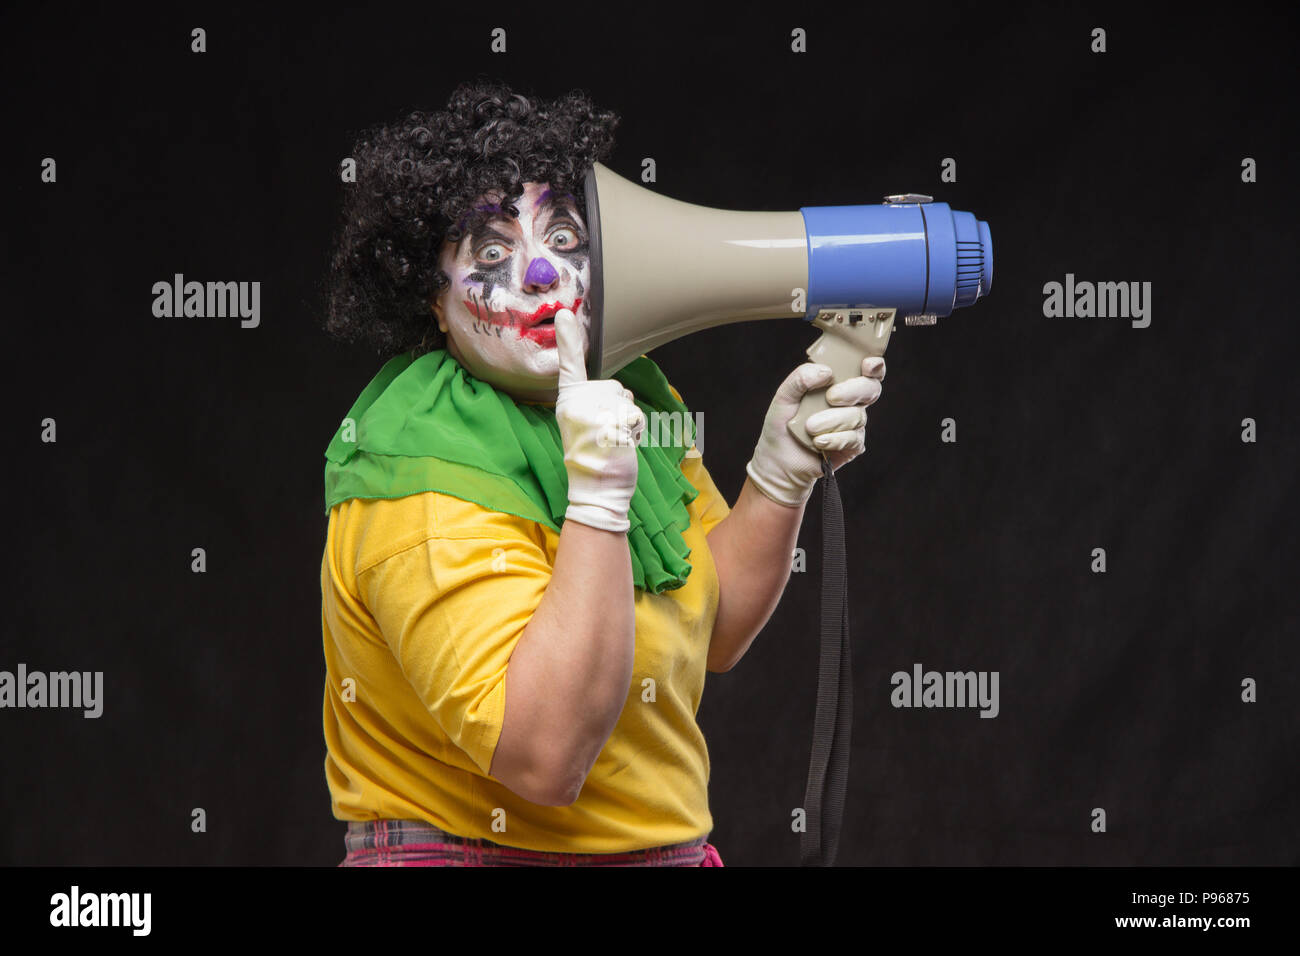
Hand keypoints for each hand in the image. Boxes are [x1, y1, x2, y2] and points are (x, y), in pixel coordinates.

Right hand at [553, 308, 645, 532]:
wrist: (596, 491)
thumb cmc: (595, 460)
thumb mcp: (584, 427)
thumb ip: (591, 404)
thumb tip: (617, 394)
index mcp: (567, 403)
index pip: (568, 366)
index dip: (568, 339)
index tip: (564, 314)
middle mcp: (575, 403)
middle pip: (613, 386)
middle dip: (618, 408)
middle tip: (605, 436)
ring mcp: (591, 413)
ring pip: (626, 400)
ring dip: (628, 420)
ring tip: (613, 442)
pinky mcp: (608, 423)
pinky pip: (635, 415)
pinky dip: (636, 431)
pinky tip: (621, 446)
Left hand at [745, 356, 885, 506]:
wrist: (778, 461)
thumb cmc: (781, 425)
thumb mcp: (784, 396)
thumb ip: (801, 378)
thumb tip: (827, 371)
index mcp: (837, 384)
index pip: (865, 371)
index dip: (875, 366)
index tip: (868, 365)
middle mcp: (850, 403)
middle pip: (870, 389)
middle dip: (854, 391)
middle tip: (832, 397)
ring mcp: (853, 425)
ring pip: (858, 415)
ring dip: (833, 420)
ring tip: (809, 427)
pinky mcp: (853, 446)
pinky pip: (853, 438)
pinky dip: (835, 439)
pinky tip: (818, 442)